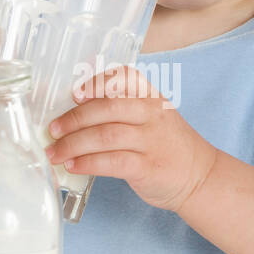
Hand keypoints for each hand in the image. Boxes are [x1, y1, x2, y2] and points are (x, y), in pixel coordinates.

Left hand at [44, 64, 218, 213]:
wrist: (200, 176)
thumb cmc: (166, 145)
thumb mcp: (152, 117)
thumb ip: (121, 109)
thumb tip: (73, 111)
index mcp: (151, 97)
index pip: (123, 77)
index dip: (96, 83)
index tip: (75, 94)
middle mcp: (152, 114)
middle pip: (107, 108)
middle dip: (74, 119)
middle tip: (53, 130)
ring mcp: (151, 140)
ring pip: (105, 136)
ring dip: (74, 144)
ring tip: (55, 152)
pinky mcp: (148, 167)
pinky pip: (112, 162)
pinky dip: (88, 163)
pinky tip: (74, 166)